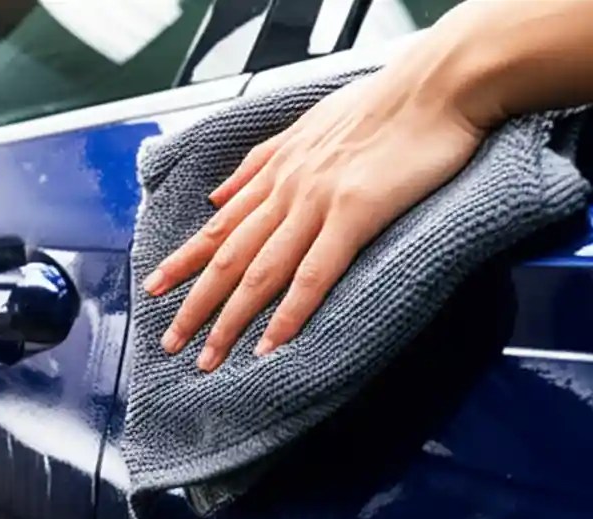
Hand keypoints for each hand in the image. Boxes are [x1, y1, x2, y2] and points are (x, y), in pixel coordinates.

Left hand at [142, 59, 488, 371]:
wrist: (438, 84)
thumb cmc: (384, 103)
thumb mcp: (307, 125)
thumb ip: (260, 163)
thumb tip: (218, 194)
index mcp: (276, 172)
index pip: (217, 227)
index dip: (183, 261)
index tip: (154, 288)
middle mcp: (285, 191)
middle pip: (227, 258)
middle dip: (194, 305)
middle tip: (170, 343)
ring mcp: (316, 203)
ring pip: (259, 273)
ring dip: (229, 321)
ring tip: (208, 360)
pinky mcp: (354, 215)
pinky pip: (313, 274)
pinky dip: (288, 314)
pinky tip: (269, 345)